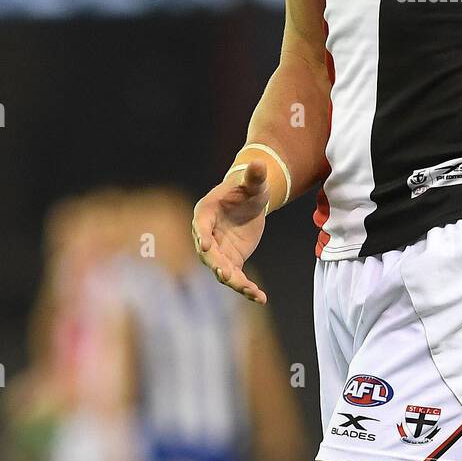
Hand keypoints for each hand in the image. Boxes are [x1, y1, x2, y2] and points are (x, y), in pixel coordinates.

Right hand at [191, 161, 269, 303]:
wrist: (251, 201)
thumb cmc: (247, 188)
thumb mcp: (254, 182)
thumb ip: (254, 176)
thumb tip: (259, 163)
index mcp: (206, 213)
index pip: (201, 226)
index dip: (203, 235)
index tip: (206, 245)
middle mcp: (207, 235)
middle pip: (209, 254)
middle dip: (216, 264)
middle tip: (225, 274)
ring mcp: (219, 250)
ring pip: (222, 270)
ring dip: (233, 281)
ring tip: (249, 290)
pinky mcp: (231, 261)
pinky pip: (236, 277)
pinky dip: (246, 288)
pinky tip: (260, 298)